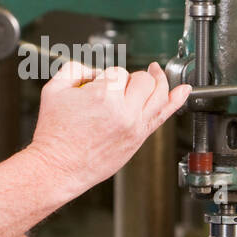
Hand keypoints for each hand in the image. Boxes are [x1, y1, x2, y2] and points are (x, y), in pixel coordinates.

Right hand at [26, 60, 189, 196]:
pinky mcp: (138, 139)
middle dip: (130, 78)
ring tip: (156, 73)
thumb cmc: (54, 134)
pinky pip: (163, 116)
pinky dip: (176, 101)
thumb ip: (74, 69)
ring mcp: (134, 127)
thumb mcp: (53, 90)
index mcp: (103, 96)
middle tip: (119, 85)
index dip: (105, 76)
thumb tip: (93, 71)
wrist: (57, 167)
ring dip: (159, 81)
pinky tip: (183, 90)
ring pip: (159, 94)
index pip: (117, 72)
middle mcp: (124, 111)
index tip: (96, 86)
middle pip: (142, 80)